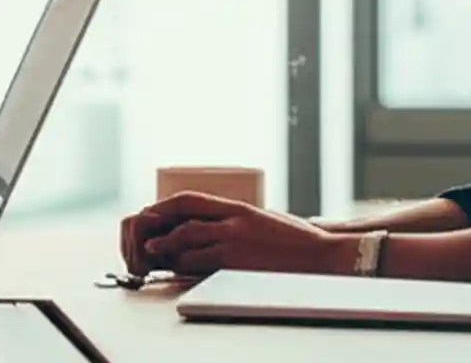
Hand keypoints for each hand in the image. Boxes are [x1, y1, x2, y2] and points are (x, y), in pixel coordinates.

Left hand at [120, 192, 356, 277]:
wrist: (324, 256)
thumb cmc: (296, 242)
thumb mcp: (263, 220)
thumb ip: (236, 220)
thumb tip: (210, 225)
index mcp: (239, 208)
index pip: (192, 199)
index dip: (167, 204)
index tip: (152, 210)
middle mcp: (233, 220)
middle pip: (184, 219)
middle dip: (161, 226)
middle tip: (146, 234)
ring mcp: (235, 241)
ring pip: (187, 242)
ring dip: (168, 249)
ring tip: (154, 253)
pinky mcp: (237, 264)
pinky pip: (201, 265)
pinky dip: (185, 267)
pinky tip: (177, 270)